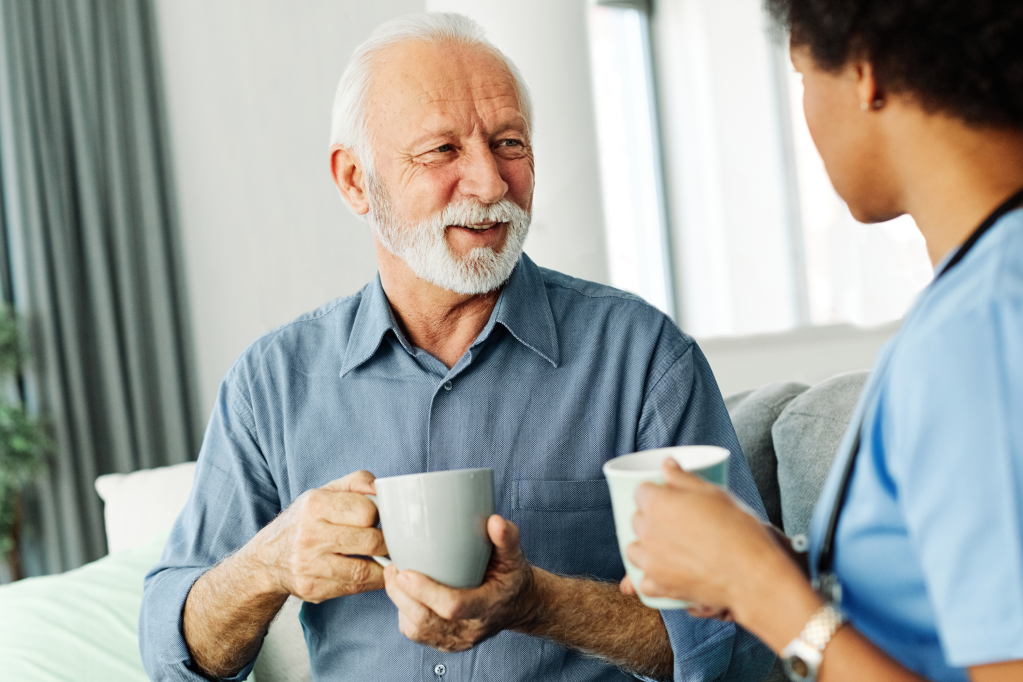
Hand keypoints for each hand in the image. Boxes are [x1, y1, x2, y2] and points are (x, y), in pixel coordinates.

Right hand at [246, 470, 387, 602]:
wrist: (267, 560)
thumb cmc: (304, 522)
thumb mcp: (323, 493)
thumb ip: (355, 483)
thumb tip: (380, 487)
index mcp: (315, 505)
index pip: (366, 510)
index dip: (380, 516)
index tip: (381, 520)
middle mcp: (309, 535)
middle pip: (369, 541)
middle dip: (386, 543)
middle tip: (391, 543)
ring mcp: (309, 564)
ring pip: (363, 569)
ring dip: (383, 567)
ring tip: (388, 561)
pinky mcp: (312, 588)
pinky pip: (353, 588)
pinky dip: (371, 583)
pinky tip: (374, 575)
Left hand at [382, 515, 537, 651]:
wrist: (517, 605)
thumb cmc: (511, 577)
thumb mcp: (514, 556)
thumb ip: (506, 538)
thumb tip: (494, 521)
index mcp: (488, 606)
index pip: (454, 607)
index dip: (426, 592)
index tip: (406, 572)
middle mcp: (471, 629)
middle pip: (427, 621)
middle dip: (402, 596)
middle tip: (393, 569)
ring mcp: (457, 640)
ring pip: (417, 630)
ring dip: (400, 604)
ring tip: (395, 577)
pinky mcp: (446, 644)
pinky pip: (417, 634)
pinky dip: (405, 614)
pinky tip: (404, 594)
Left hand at [626, 458, 783, 613]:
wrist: (753, 575)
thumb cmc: (739, 530)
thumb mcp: (715, 494)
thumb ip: (684, 478)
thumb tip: (666, 464)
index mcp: (657, 503)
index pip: (640, 492)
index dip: (654, 494)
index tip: (667, 499)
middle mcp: (647, 531)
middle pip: (637, 520)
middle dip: (651, 519)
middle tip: (675, 523)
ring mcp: (650, 561)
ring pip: (634, 551)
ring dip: (646, 548)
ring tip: (669, 548)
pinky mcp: (659, 586)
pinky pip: (644, 582)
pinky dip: (652, 579)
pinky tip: (666, 574)